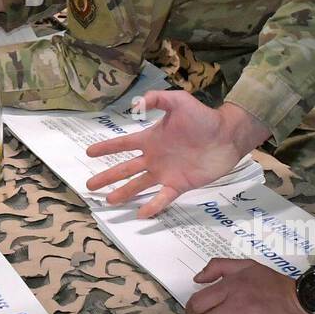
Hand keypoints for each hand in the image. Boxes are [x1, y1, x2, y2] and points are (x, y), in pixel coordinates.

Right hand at [85, 95, 269, 217]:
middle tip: (89, 186)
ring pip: (138, 185)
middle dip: (107, 177)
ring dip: (123, 193)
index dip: (105, 148)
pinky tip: (140, 214)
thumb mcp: (179, 101)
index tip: (88, 152)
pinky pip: (162, 197)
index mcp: (150, 139)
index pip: (122, 145)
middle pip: (125, 169)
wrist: (226, 136)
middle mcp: (153, 158)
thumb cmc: (203, 118)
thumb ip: (158, 99)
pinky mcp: (179, 184)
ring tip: (109, 202)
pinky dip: (152, 206)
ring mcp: (165, 173)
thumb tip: (136, 105)